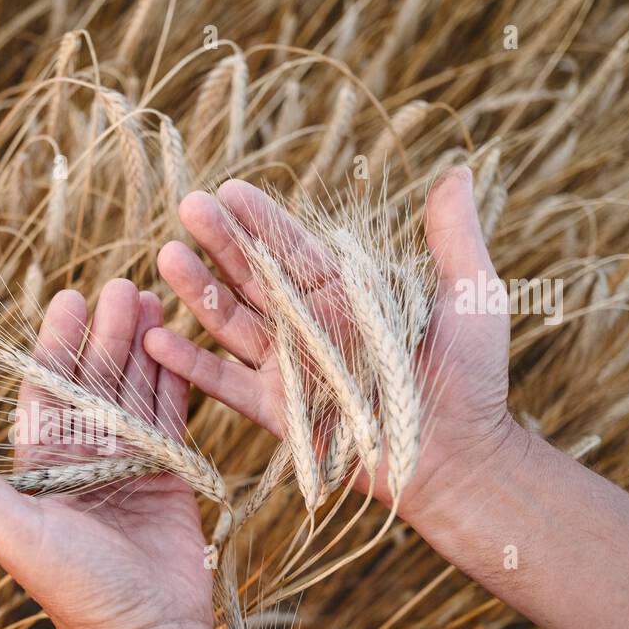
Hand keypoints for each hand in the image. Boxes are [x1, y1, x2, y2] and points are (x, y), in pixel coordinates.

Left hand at [0, 279, 215, 628]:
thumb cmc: (74, 588)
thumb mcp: (12, 527)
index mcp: (40, 469)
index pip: (46, 391)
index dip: (57, 344)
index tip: (72, 299)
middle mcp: (82, 463)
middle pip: (93, 383)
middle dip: (107, 334)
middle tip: (126, 285)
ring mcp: (128, 468)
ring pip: (133, 394)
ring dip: (141, 349)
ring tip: (156, 299)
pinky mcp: (168, 478)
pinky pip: (170, 419)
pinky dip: (173, 383)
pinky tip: (179, 345)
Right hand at [144, 168, 520, 523]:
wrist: (461, 458)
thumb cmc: (472, 378)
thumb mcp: (470, 294)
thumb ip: (453, 237)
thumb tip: (456, 170)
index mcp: (346, 296)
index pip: (294, 248)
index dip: (262, 219)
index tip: (229, 188)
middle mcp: (310, 328)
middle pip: (254, 277)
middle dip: (220, 242)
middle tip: (188, 205)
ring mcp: (289, 370)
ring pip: (232, 323)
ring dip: (198, 291)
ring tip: (166, 257)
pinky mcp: (277, 414)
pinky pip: (225, 385)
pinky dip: (190, 365)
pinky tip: (156, 339)